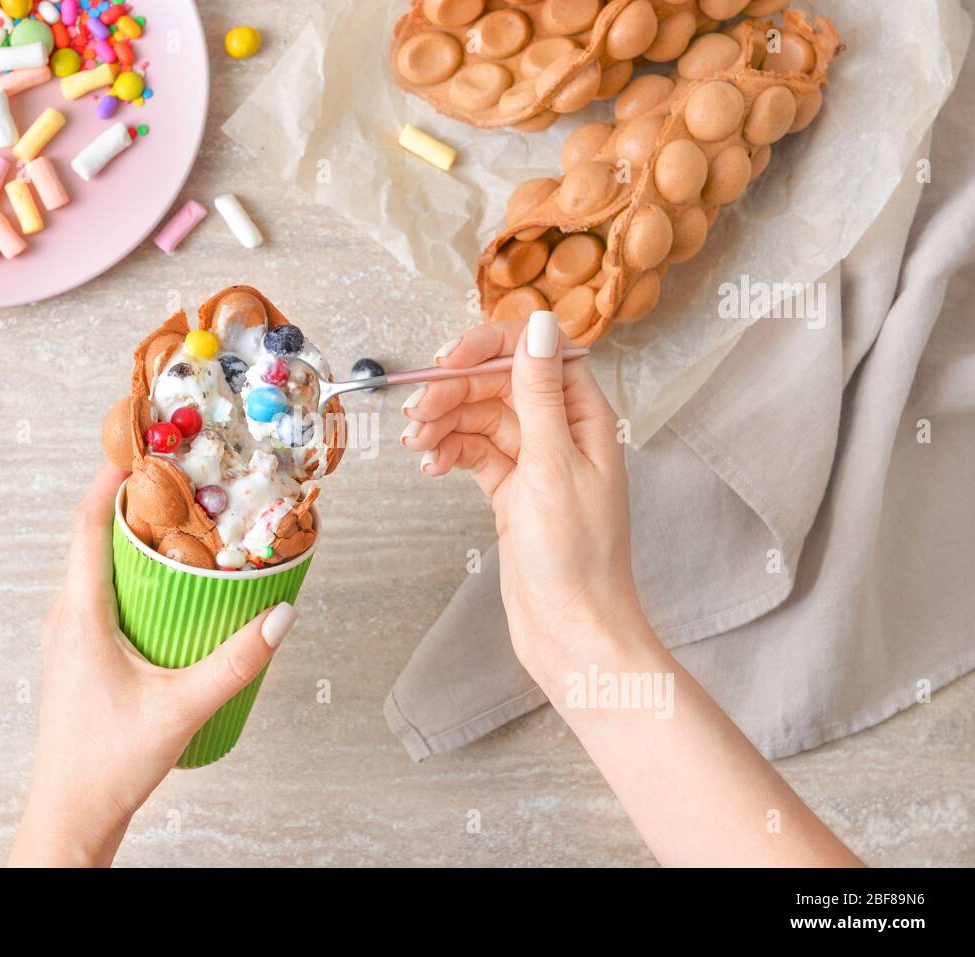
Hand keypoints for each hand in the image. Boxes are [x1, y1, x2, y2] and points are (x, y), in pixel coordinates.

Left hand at [10, 464, 298, 866]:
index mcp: (78, 616)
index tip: (139, 444)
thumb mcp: (181, 709)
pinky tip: (169, 584)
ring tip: (181, 520)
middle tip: (177, 475)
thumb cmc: (107, 764)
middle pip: (91, 536)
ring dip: (132, 537)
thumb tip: (280, 616)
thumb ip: (234, 663)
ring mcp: (70, 636)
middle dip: (131, 500)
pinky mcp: (80, 653)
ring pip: (95, 565)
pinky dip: (132, 571)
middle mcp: (66, 617)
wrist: (71, 815)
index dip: (108, 479)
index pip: (86, 526)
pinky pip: (101, 592)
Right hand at [401, 312, 634, 680]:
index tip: (446, 361)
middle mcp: (561, 432)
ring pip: (481, 418)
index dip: (489, 347)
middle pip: (500, 384)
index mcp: (584, 416)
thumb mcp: (552, 464)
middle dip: (455, 392)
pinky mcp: (512, 490)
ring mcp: (535, 462)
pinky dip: (449, 453)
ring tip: (416, 444)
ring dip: (445, 423)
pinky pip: (474, 453)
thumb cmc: (575, 555)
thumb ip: (539, 393)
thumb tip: (540, 324)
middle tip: (414, 413)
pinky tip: (432, 465)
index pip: (536, 353)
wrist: (571, 629)